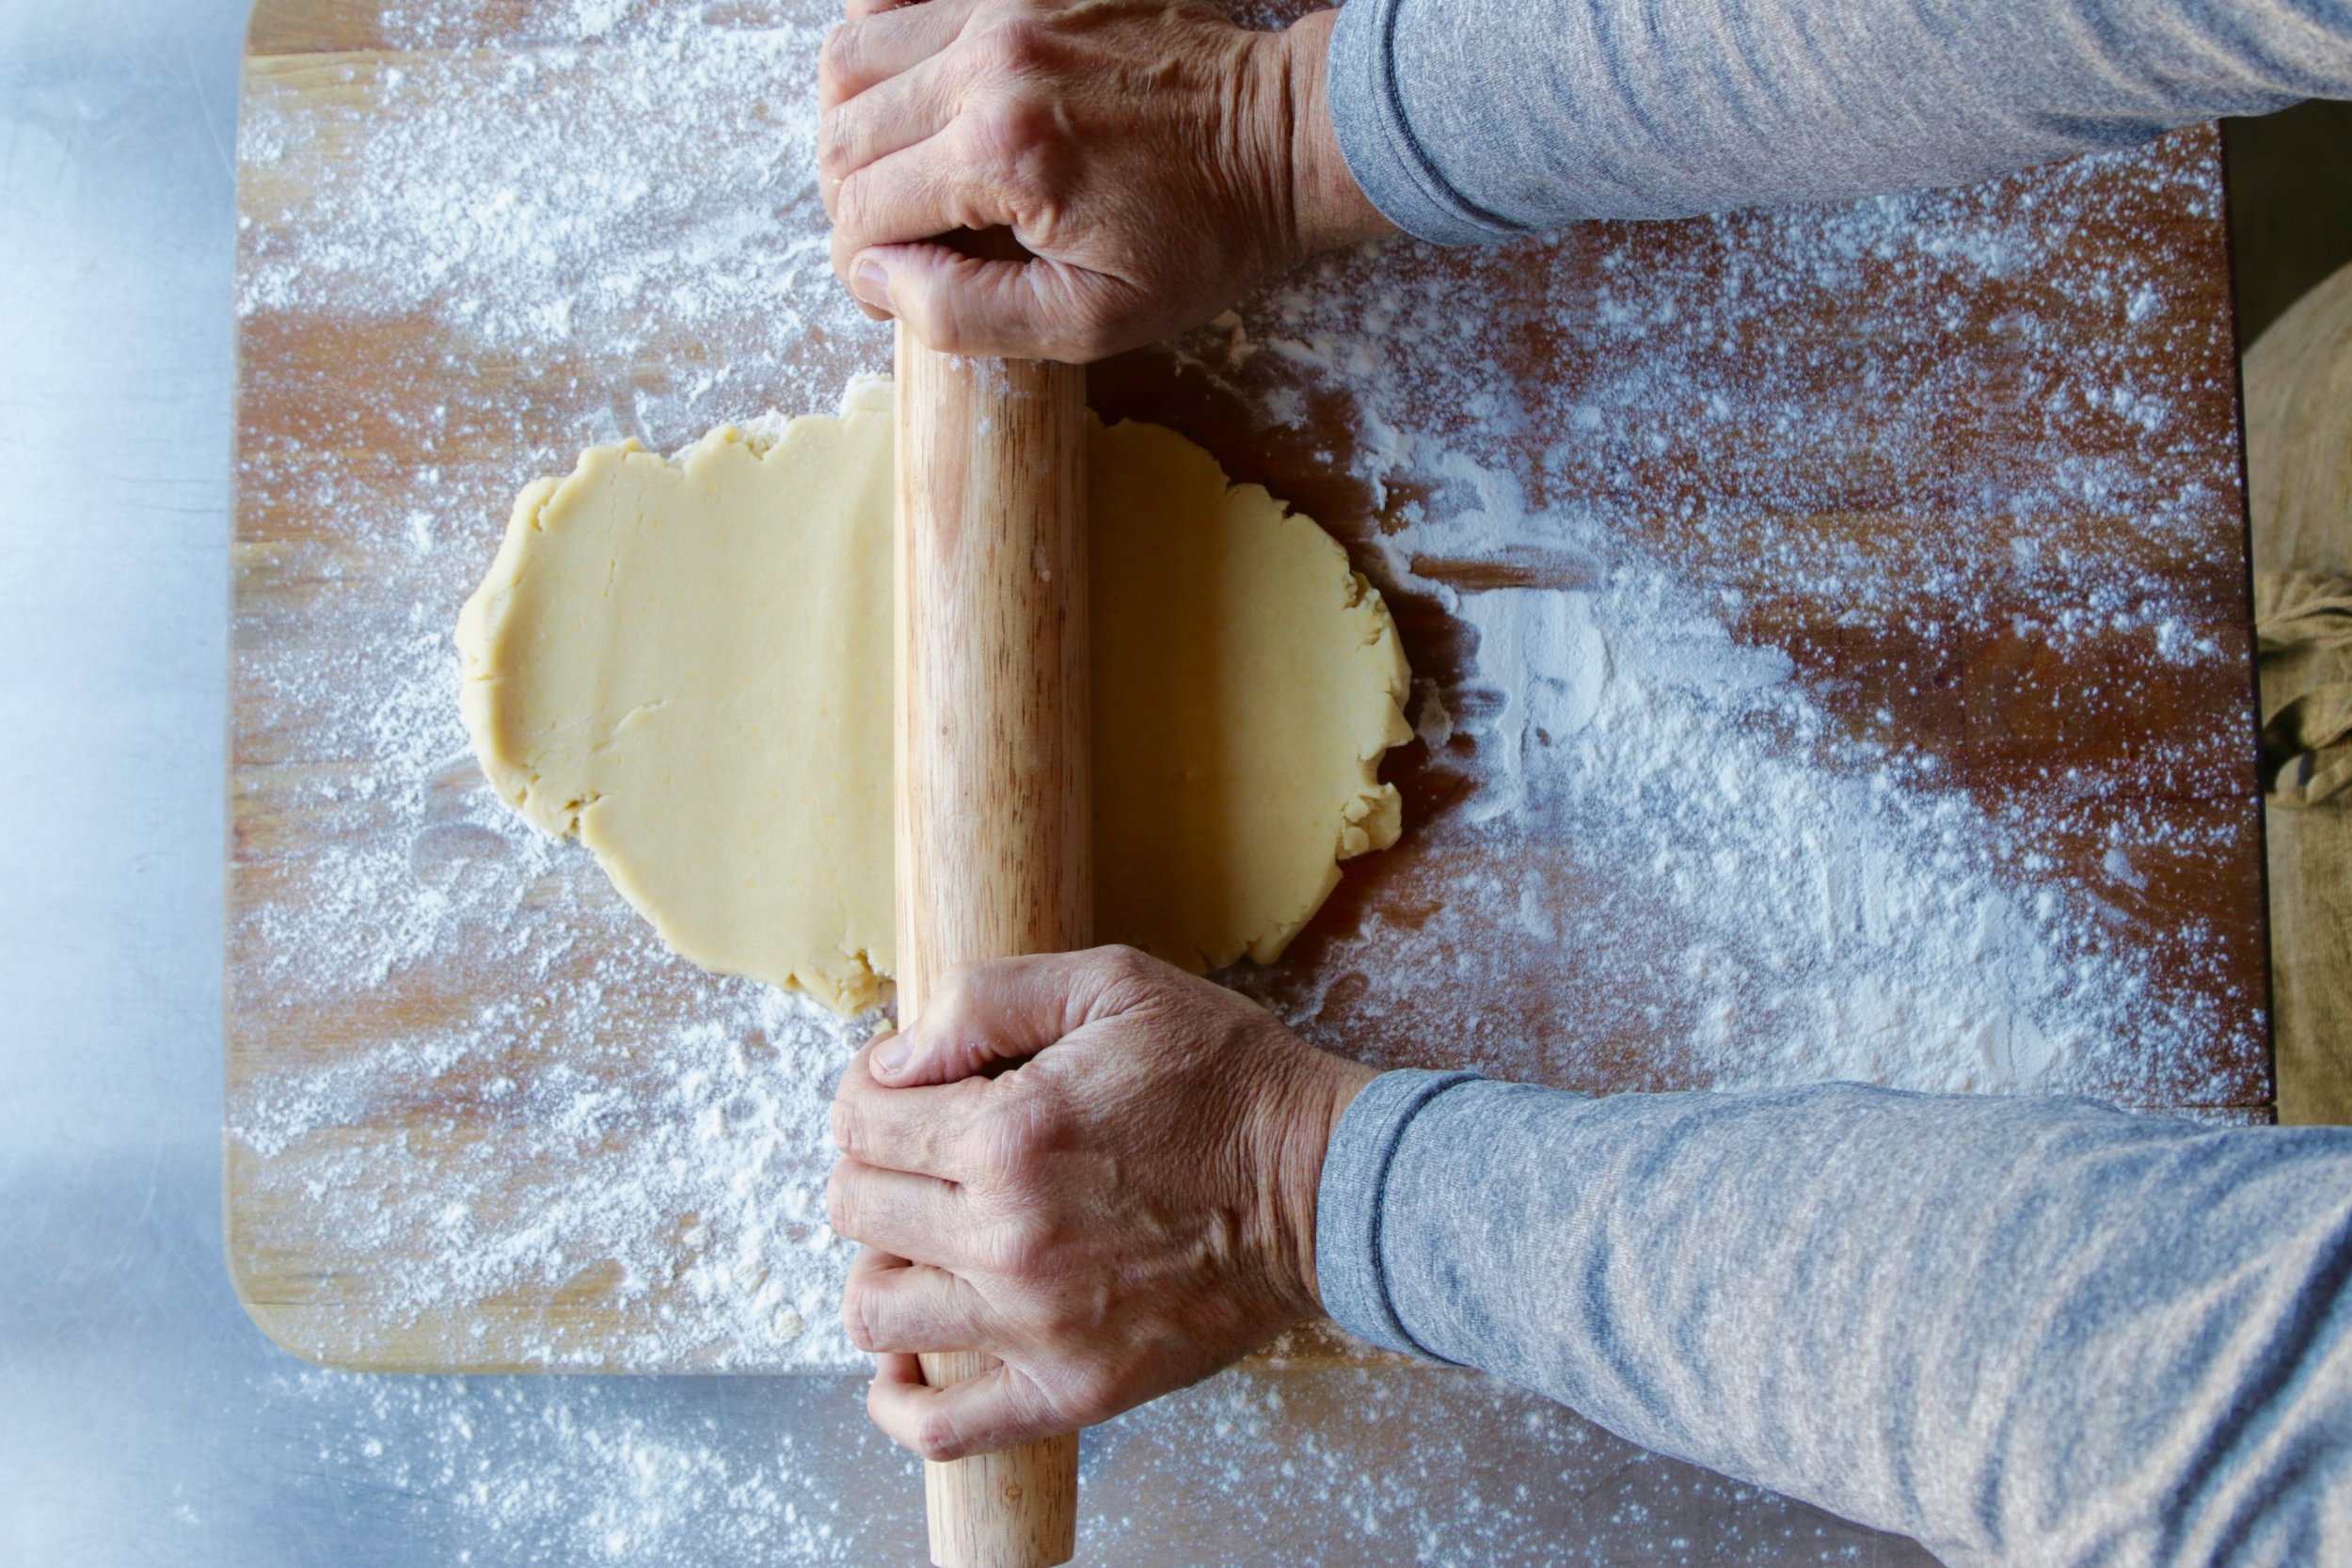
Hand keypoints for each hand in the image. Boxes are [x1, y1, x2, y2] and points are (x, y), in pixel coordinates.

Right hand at [816, 0, 1393, 361]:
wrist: (1283, 139)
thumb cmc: (1201, 240)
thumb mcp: (1091, 320)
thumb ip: (966, 312)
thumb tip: (876, 278)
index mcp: (1002, 156)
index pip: (860, 211)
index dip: (858, 265)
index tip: (893, 285)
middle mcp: (989, 64)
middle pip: (841, 130)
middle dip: (849, 199)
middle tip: (898, 234)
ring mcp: (1004, 6)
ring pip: (852, 53)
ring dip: (855, 121)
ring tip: (902, 166)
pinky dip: (888, 44)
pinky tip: (921, 93)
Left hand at [825, 946, 1376, 1459]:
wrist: (1325, 1187)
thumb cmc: (1225, 1078)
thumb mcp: (1115, 986)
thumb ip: (987, 1000)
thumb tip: (894, 1055)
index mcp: (1008, 1133)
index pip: (861, 1118)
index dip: (870, 1089)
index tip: (908, 1086)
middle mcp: (1006, 1236)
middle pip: (855, 1206)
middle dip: (873, 1164)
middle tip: (922, 1150)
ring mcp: (1034, 1324)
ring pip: (873, 1311)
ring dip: (878, 1265)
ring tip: (923, 1239)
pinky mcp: (1070, 1387)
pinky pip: (940, 1425)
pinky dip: (898, 1399)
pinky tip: (907, 1359)